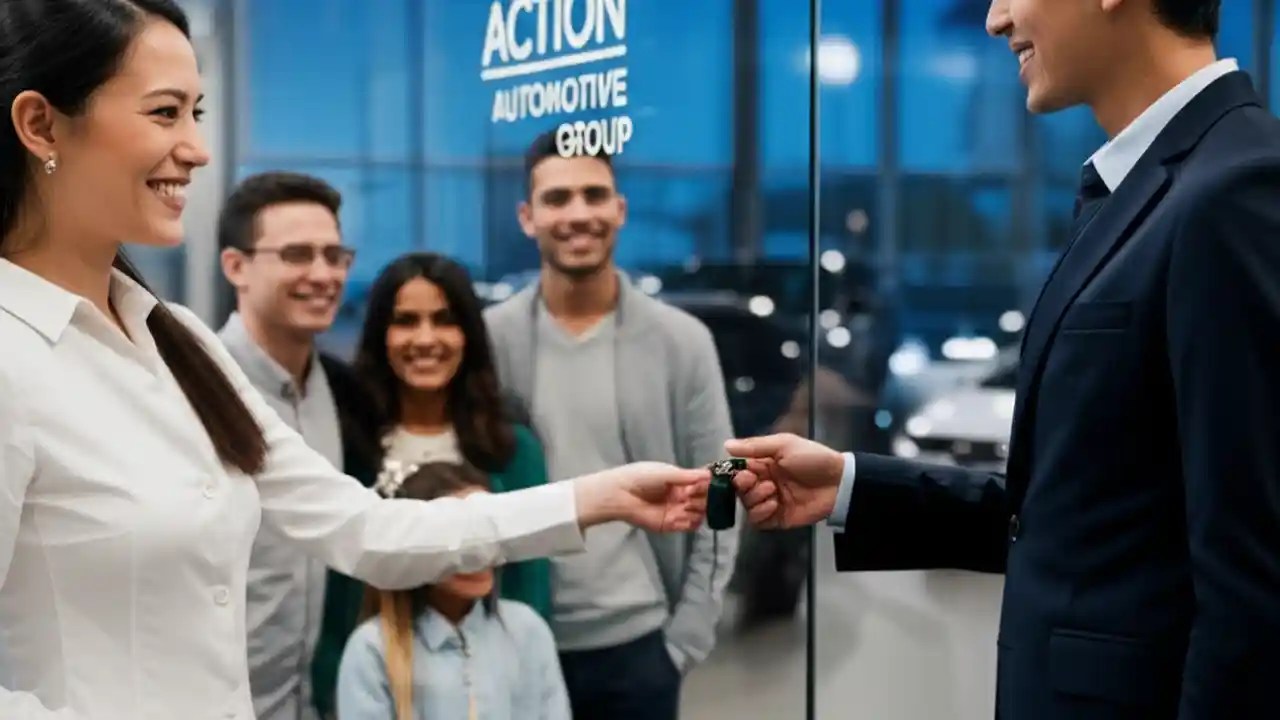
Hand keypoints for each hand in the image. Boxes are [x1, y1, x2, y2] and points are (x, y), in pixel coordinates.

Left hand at [573, 462, 709, 532]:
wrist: (621, 494)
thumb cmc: (641, 478)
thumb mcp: (666, 472)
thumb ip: (688, 476)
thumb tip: (710, 475)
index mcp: (680, 482)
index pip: (701, 485)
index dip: (708, 485)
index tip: (713, 484)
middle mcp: (681, 497)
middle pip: (703, 500)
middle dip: (706, 499)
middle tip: (698, 495)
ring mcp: (676, 512)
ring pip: (698, 514)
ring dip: (699, 510)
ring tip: (689, 504)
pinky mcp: (670, 525)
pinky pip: (688, 526)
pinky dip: (692, 522)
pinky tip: (688, 516)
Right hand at [724, 433, 844, 528]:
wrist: (838, 482)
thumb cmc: (812, 458)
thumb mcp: (784, 444)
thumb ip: (755, 446)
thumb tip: (726, 445)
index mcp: (764, 464)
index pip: (738, 469)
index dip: (732, 472)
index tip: (734, 472)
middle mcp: (764, 482)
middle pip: (739, 489)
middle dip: (743, 485)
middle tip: (755, 480)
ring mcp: (770, 501)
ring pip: (746, 505)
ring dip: (754, 498)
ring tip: (772, 490)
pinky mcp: (778, 518)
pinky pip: (758, 521)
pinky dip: (761, 513)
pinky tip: (774, 504)